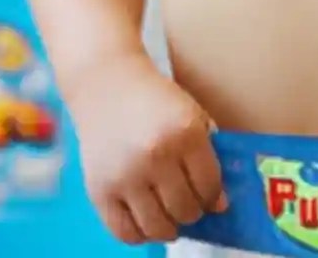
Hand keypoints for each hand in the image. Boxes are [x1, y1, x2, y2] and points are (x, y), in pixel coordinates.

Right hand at [64, 54, 227, 244]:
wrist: (105, 83)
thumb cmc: (154, 98)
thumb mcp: (192, 114)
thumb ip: (209, 154)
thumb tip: (219, 203)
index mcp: (185, 134)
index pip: (210, 186)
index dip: (214, 197)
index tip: (211, 197)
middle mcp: (156, 157)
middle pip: (186, 210)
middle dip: (192, 210)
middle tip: (188, 202)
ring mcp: (125, 176)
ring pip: (158, 227)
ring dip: (169, 227)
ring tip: (169, 216)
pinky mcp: (99, 189)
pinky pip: (124, 231)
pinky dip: (140, 235)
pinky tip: (146, 222)